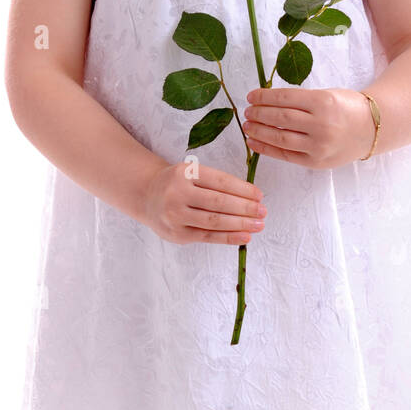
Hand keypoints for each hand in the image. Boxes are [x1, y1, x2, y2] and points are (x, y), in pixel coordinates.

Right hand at [140, 159, 267, 244]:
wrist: (147, 196)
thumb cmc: (177, 183)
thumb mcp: (191, 172)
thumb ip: (215, 182)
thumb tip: (251, 197)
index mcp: (185, 172)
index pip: (220, 182)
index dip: (242, 189)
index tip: (259, 195)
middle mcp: (177, 193)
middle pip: (218, 202)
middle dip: (245, 208)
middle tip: (263, 211)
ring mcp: (176, 215)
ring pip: (214, 221)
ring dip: (240, 224)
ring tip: (258, 224)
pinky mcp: (177, 234)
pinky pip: (207, 236)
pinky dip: (228, 238)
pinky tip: (244, 237)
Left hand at [243, 86, 373, 169]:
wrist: (371, 129)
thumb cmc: (346, 108)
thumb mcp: (326, 94)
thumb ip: (300, 99)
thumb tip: (265, 101)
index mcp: (323, 102)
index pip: (285, 98)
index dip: (263, 97)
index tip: (250, 96)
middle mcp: (321, 124)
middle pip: (280, 118)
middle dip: (258, 114)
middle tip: (247, 111)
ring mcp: (319, 146)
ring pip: (280, 137)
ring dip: (259, 131)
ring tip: (247, 126)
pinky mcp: (316, 162)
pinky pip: (286, 155)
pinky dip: (267, 149)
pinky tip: (254, 142)